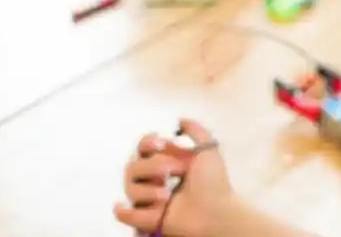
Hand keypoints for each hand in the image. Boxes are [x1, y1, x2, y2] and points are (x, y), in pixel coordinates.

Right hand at [114, 120, 235, 236]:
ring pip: (130, 189)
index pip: (143, 147)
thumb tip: (179, 121)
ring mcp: (149, 199)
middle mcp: (154, 179)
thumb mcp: (208, 150)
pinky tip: (124, 206)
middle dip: (151, 167)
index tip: (160, 143)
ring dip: (148, 190)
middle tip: (171, 172)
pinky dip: (126, 212)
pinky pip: (127, 215)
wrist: (216, 212)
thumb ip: (195, 130)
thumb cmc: (214, 183)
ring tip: (167, 195)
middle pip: (132, 166)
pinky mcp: (148, 219)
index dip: (147, 143)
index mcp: (165, 161)